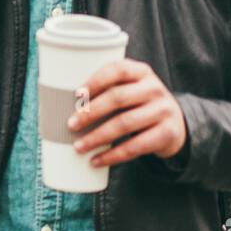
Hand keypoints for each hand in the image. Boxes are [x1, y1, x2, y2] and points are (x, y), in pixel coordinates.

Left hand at [68, 58, 187, 166]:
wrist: (175, 124)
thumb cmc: (137, 104)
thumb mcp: (129, 89)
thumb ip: (105, 90)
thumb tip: (56, 103)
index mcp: (141, 72)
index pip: (117, 70)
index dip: (95, 81)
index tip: (76, 95)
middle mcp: (154, 88)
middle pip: (118, 98)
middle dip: (90, 112)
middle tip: (70, 125)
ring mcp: (163, 110)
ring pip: (124, 123)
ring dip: (97, 137)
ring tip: (78, 146)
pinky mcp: (167, 133)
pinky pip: (136, 146)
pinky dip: (112, 155)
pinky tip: (96, 161)